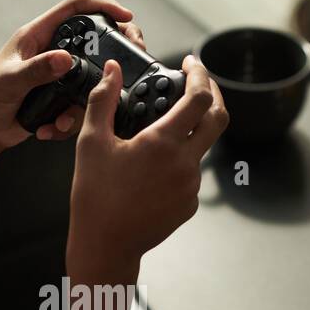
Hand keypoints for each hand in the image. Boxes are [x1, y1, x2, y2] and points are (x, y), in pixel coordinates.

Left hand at [0, 0, 146, 150]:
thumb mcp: (10, 80)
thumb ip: (37, 70)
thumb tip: (64, 60)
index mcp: (38, 35)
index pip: (75, 9)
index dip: (102, 6)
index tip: (125, 17)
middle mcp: (51, 51)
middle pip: (93, 41)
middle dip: (112, 53)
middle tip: (126, 64)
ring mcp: (58, 75)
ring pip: (89, 79)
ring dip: (85, 100)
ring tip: (62, 120)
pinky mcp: (60, 97)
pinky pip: (78, 105)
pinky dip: (68, 120)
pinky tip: (50, 129)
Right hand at [68, 54, 227, 276]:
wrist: (105, 246)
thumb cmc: (94, 197)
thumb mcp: (91, 143)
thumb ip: (103, 100)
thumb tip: (112, 71)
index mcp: (162, 143)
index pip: (199, 98)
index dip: (200, 74)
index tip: (190, 64)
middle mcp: (185, 163)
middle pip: (218, 118)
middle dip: (213, 94)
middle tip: (199, 83)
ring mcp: (191, 186)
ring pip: (202, 148)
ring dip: (189, 133)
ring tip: (161, 132)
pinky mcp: (190, 204)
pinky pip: (191, 174)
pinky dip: (179, 162)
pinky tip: (153, 169)